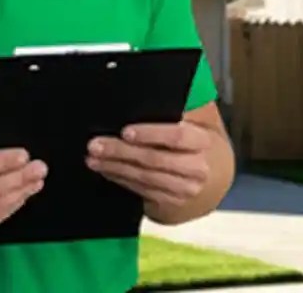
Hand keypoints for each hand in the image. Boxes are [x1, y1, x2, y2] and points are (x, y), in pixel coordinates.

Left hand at [86, 123, 211, 212]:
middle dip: (120, 152)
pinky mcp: (172, 202)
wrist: (209, 175)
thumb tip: (138, 99)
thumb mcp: (190, 123)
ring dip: (114, 167)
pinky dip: (120, 179)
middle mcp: (197, 168)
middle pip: (154, 159)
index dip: (150, 134)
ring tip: (92, 158)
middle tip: (94, 145)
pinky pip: (141, 190)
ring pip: (144, 177)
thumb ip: (170, 111)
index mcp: (202, 141)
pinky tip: (105, 170)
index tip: (125, 132)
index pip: (177, 136)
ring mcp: (185, 189)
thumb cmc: (190, 140)